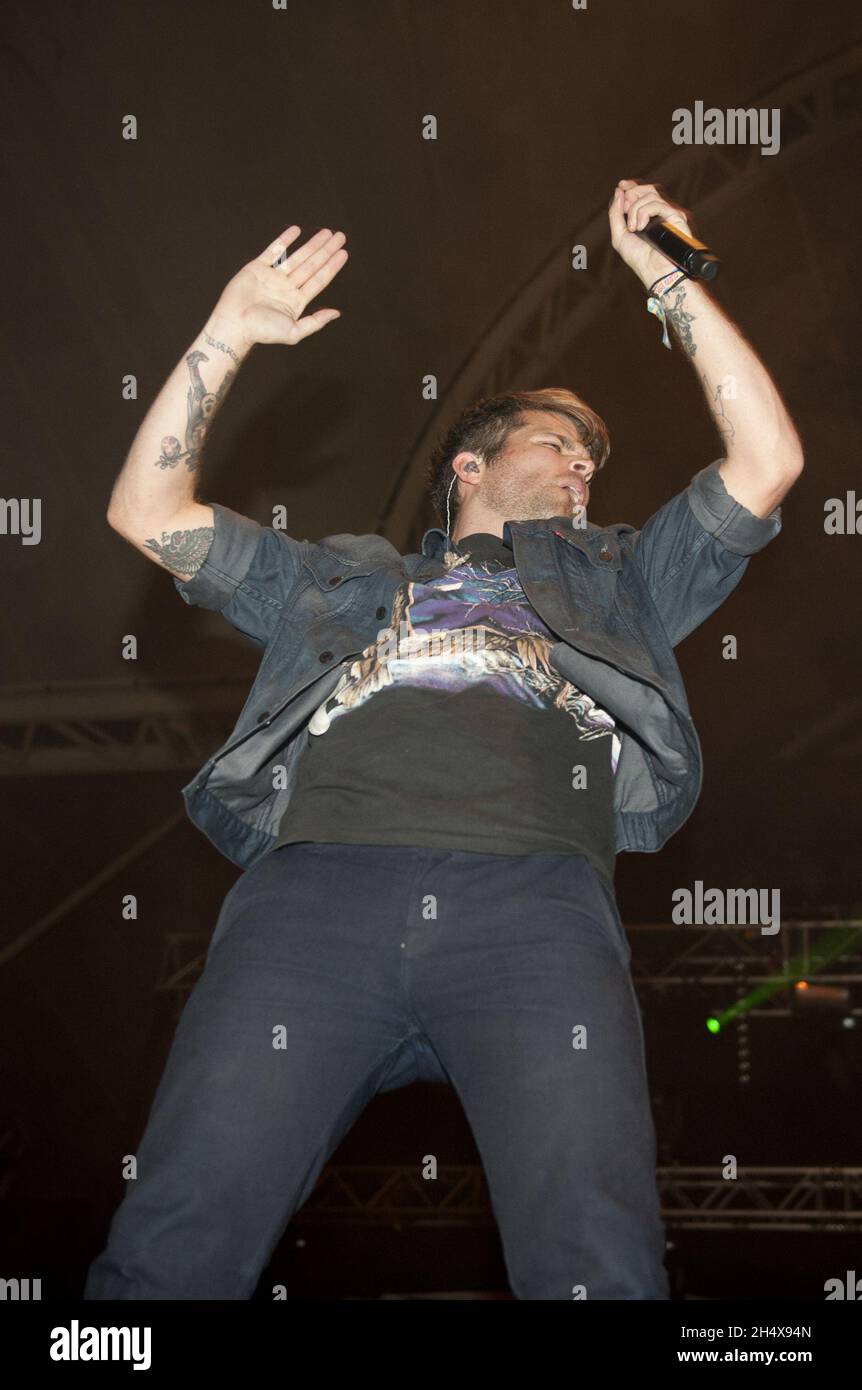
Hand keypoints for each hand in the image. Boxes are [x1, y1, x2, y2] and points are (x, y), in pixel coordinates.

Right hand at [211, 225, 348, 349]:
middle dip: (326, 250)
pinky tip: (297, 230)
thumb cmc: (263, 331)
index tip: (344, 253)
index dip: (332, 266)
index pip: (319, 280)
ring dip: (312, 244)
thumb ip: (315, 322)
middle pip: (312, 265)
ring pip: (297, 256)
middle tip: (340, 236)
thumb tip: (337, 313)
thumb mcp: (294, 332)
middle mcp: (287, 287)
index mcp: (296, 301)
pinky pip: (273, 251)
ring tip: (326, 232)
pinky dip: (284, 240)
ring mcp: (273, 277)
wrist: (235, 324)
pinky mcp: (257, 268)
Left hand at [608, 180, 694, 286]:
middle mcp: (662, 213)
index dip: (632, 186)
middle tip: (624, 208)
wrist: (654, 273)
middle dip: (632, 193)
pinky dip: (644, 212)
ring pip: (651, 195)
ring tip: (633, 227)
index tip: (621, 186)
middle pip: (649, 189)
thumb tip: (619, 192)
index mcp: (651, 217)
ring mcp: (670, 214)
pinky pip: (658, 204)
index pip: (645, 193)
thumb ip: (616, 215)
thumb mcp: (619, 236)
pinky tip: (640, 227)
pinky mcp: (677, 217)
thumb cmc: (640, 259)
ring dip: (635, 209)